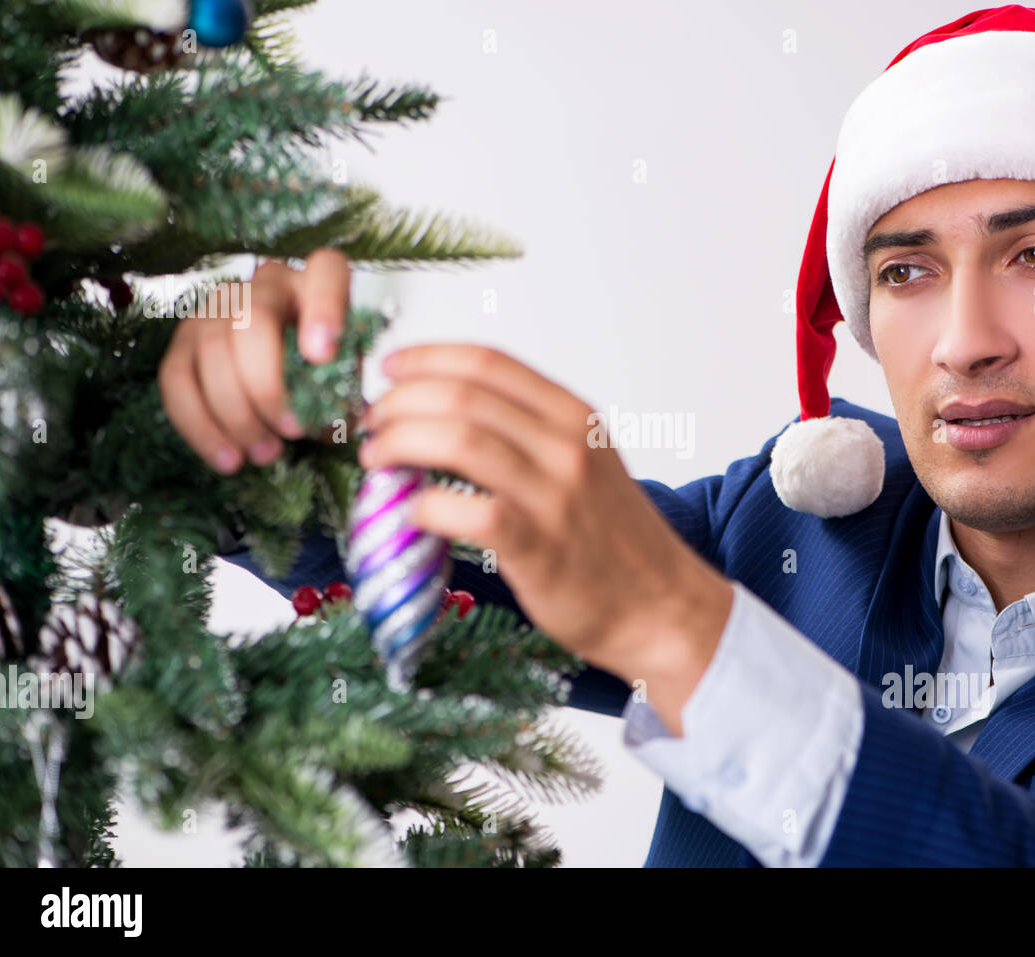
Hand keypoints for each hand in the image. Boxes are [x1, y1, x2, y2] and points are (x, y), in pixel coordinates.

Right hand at [157, 248, 351, 472]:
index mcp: (318, 283)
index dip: (324, 308)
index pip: (325, 271)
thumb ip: (342, 396)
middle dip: (268, 383)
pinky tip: (229, 460)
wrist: (287, 386)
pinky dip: (200, 426)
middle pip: (252, 318)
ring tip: (266, 454)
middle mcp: (266, 284)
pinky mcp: (182, 341)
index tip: (322, 355)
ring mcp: (216, 307)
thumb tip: (333, 425)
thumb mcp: (344, 383)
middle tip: (292, 431)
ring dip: (236, 412)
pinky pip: (175, 380)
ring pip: (211, 351)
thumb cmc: (324, 379)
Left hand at [359, 344, 733, 734]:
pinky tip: (409, 512)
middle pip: (462, 395)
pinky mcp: (539, 548)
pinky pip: (467, 511)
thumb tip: (446, 413)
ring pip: (459, 441)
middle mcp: (567, 446)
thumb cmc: (612, 540)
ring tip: (376, 459)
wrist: (662, 608)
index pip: (487, 361)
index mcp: (574, 417)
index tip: (388, 371)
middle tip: (371, 424)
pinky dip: (424, 505)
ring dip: (400, 443)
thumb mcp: (585, 463)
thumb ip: (529, 434)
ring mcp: (555, 496)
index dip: (425, 359)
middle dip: (399, 402)